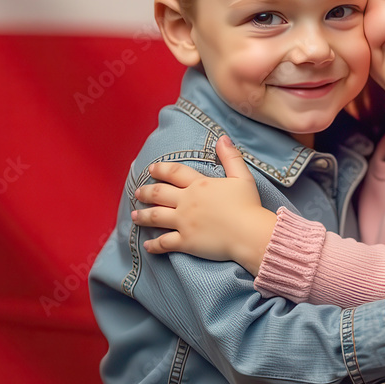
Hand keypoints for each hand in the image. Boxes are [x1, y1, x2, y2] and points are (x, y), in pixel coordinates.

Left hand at [131, 136, 276, 274]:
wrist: (248, 233)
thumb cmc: (248, 205)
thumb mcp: (242, 176)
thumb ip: (231, 157)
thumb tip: (222, 138)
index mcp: (199, 185)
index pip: (174, 172)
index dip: (161, 169)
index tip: (151, 169)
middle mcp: (187, 202)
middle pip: (159, 193)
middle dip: (145, 192)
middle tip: (138, 193)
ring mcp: (184, 222)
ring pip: (156, 217)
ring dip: (143, 216)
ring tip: (135, 216)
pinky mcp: (186, 242)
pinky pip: (164, 242)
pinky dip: (153, 244)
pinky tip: (146, 245)